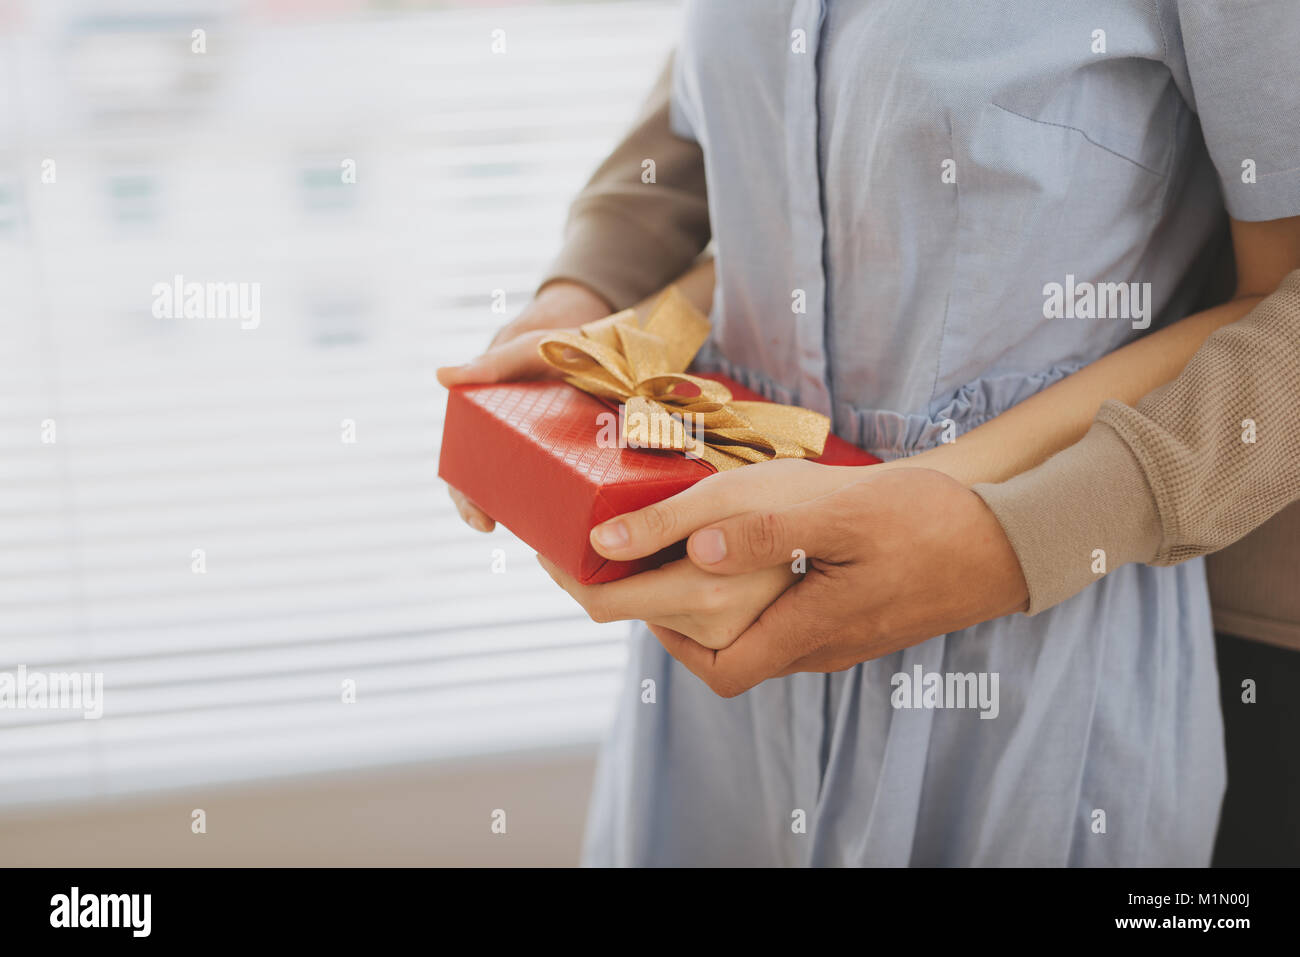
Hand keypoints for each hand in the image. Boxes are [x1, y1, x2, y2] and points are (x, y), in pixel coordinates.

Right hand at [436, 280, 610, 531]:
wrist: (601, 337)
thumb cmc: (552, 346)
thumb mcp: (526, 351)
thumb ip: (491, 363)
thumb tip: (441, 377)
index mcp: (494, 430)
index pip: (468, 474)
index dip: (468, 500)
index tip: (481, 522)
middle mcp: (520, 451)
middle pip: (499, 494)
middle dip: (501, 516)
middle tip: (515, 534)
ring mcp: (557, 458)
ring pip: (540, 499)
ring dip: (539, 521)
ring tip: (549, 541)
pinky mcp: (594, 459)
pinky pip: (583, 490)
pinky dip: (578, 508)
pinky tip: (587, 523)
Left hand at [653, 468, 1029, 696]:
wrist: (1009, 540)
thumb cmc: (929, 522)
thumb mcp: (842, 513)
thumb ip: (768, 531)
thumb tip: (697, 550)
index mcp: (810, 629)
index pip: (720, 668)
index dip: (669, 640)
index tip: (638, 595)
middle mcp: (822, 647)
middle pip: (735, 657)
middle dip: (685, 621)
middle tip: (654, 569)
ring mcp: (844, 636)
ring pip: (763, 638)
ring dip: (721, 608)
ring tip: (692, 555)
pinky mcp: (859, 617)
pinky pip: (793, 621)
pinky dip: (758, 597)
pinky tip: (754, 552)